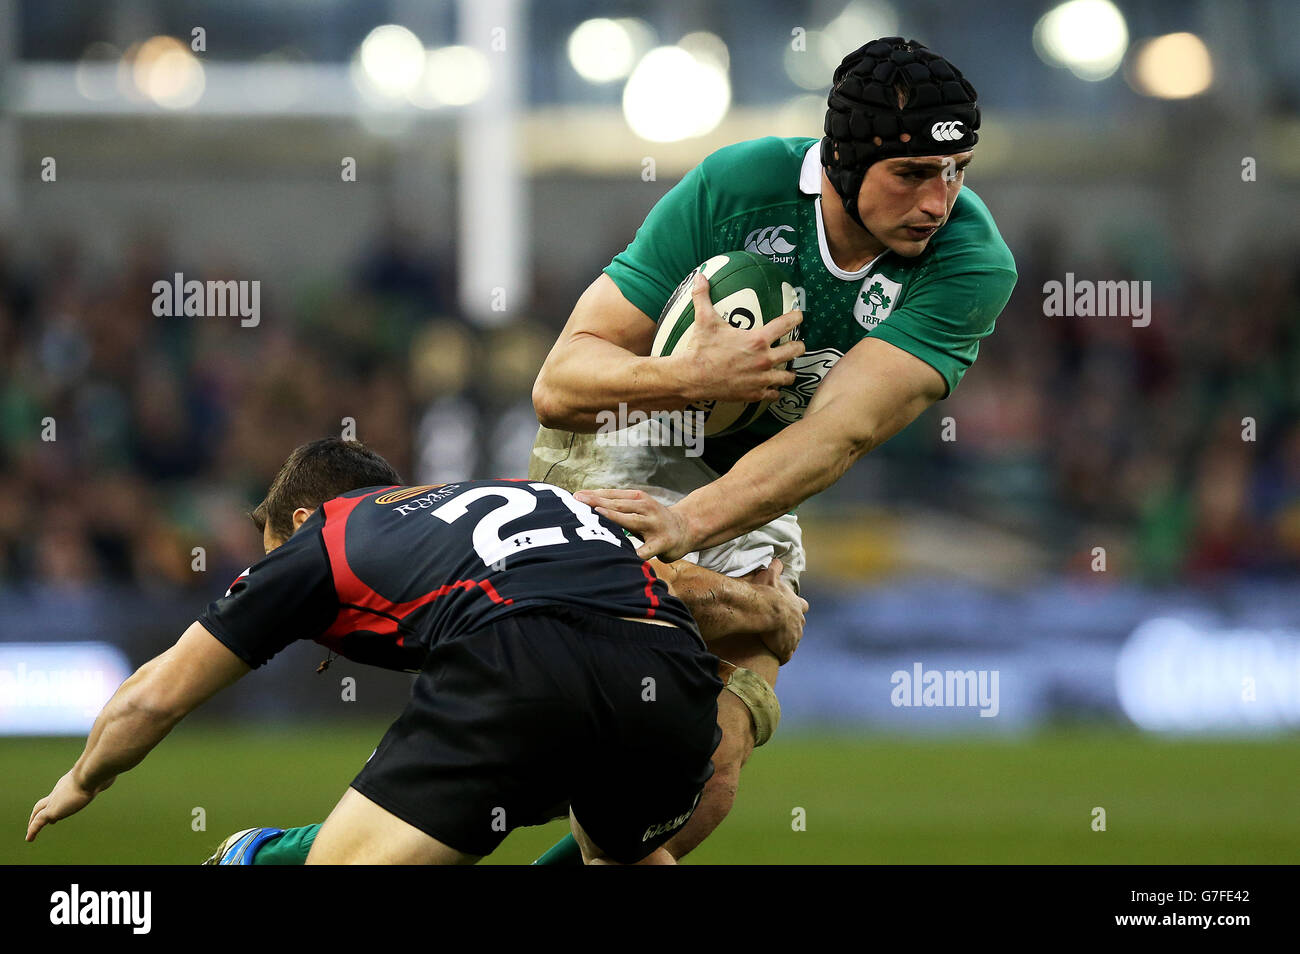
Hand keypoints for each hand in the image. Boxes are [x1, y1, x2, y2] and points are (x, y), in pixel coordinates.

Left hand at [27, 770, 110, 841]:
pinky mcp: (52, 811)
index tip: (54, 811)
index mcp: (69, 783)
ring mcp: (54, 800)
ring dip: (33, 822)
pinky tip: (29, 839)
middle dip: (38, 812)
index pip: (58, 793)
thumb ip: (102, 778)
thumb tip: (111, 778)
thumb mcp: (100, 776)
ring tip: (30, 834)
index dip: (54, 801)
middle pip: (43, 802)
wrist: (90, 774)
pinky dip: (32, 830)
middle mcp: (59, 790)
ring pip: (38, 812)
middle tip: (35, 820)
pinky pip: (38, 823)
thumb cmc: (98, 773)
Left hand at [574, 488, 692, 561]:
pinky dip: (638, 553)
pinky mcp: (662, 542)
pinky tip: (628, 555)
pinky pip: (648, 549)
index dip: (595, 494)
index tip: (576, 496)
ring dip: (615, 516)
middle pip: (619, 505)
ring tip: (599, 514)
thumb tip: (586, 502)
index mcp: (638, 498)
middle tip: (579, 501)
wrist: (685, 529)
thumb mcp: (637, 508)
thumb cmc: (653, 519)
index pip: (613, 494)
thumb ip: (617, 506)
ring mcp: (654, 525)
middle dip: (598, 502)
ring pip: (632, 520)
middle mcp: (646, 508)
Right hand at [675, 274, 804, 403]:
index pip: (786, 324)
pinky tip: (772, 388)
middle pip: (795, 351)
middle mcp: (764, 359)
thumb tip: (700, 275)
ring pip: (788, 377)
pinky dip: (774, 391)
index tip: (799, 316)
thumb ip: (703, 296)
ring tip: (788, 370)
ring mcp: (761, 378)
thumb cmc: (700, 348)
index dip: (796, 318)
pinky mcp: (754, 394)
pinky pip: (773, 394)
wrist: (691, 377)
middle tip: (796, 345)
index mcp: (757, 339)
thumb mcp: (704, 320)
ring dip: (789, 372)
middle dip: (799, 347)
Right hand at [747, 558, 807, 664]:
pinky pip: (786, 655)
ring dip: (787, 642)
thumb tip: (777, 560)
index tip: (794, 608)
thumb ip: (775, 568)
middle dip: (794, 626)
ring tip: (778, 644)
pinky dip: (782, 656)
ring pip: (794, 641)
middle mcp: (799, 622)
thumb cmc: (766, 593)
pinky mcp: (786, 649)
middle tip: (784, 627)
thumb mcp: (770, 576)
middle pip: (801, 625)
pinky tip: (777, 657)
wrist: (764, 611)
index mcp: (796, 605)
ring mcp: (794, 637)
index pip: (803, 606)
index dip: (798, 607)